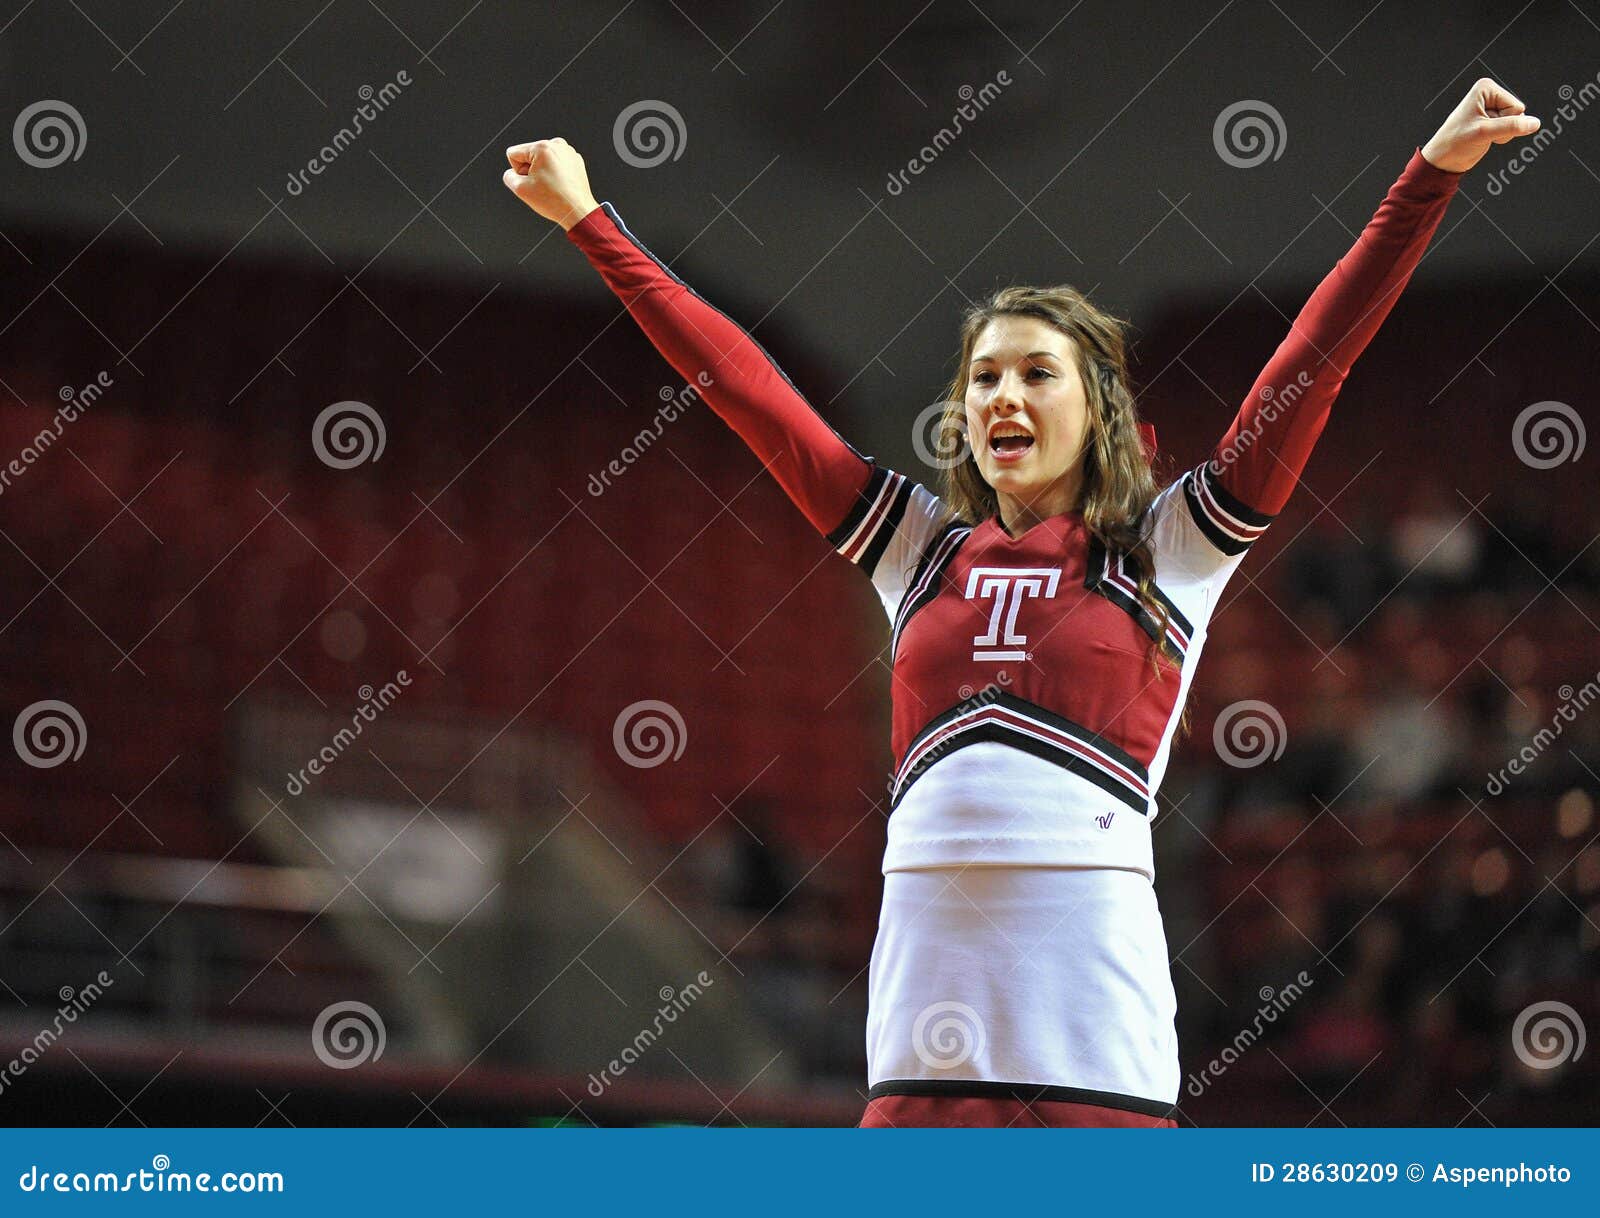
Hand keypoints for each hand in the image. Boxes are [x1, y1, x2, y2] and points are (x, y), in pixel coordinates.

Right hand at [503, 138, 599, 229]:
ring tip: (552, 187)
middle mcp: (557, 145)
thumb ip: (508, 177)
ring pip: (542, 160)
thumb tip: (512, 173)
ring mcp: (568, 152)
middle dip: (531, 171)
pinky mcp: (575, 161)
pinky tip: (560, 185)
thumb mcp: (520, 190)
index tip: (530, 182)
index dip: (517, 171)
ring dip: (542, 173)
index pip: (514, 154)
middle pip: (529, 156)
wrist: (578, 212)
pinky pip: (556, 164)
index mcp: (542, 147)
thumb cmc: (554, 201)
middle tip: (542, 186)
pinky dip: (555, 174)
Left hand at [1421, 78, 1540, 173]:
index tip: (1481, 126)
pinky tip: (1484, 138)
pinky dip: (1501, 137)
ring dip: (1501, 133)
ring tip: (1481, 135)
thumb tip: (1535, 123)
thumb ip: (1511, 126)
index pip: (1515, 106)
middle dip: (1502, 127)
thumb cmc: (1454, 143)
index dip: (1501, 121)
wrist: (1442, 160)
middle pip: (1517, 112)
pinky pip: (1511, 128)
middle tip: (1481, 133)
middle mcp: (1490, 95)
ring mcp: (1492, 108)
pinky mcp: (1493, 121)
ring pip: (1516, 121)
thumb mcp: (1484, 133)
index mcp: (1486, 89)